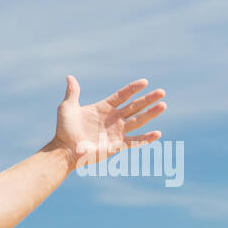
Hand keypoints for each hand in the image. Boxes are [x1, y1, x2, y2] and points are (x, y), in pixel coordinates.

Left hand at [50, 76, 165, 170]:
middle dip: (148, 99)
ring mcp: (116, 132)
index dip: (133, 89)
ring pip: (138, 121)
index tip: (144, 82)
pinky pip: (134, 141)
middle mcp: (113, 119)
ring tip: (163, 105)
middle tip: (162, 92)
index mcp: (103, 108)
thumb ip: (73, 93)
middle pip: (135, 106)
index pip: (122, 95)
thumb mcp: (67, 108)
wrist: (64, 149)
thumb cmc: (64, 129)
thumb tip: (70, 77)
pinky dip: (146, 138)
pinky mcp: (117, 145)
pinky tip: (157, 134)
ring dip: (151, 114)